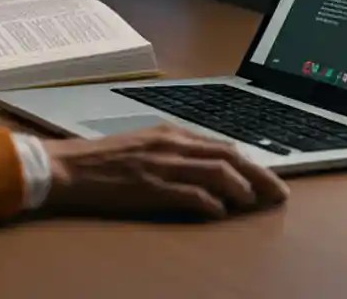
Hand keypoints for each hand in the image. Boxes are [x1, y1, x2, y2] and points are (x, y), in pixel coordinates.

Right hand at [41, 124, 289, 220]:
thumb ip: (175, 152)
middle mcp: (172, 144)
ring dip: (241, 189)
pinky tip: (219, 213)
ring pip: (217, 173)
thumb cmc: (103, 160)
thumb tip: (208, 167)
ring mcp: (162, 165)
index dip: (251, 163)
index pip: (222, 145)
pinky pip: (191, 194)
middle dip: (259, 175)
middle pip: (229, 157)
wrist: (68, 168)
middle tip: (278, 193)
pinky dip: (211, 203)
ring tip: (253, 203)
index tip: (269, 178)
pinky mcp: (151, 186)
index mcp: (171, 133)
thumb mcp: (145, 146)